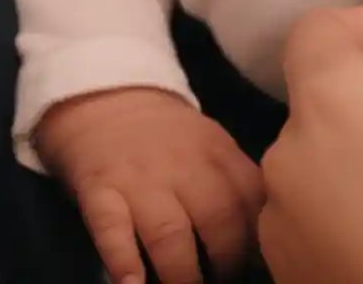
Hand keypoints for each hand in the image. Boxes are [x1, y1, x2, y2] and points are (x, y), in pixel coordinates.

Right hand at [34, 88, 263, 283]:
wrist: (105, 97)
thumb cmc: (167, 136)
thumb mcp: (211, 145)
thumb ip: (236, 182)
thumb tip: (264, 236)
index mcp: (219, 154)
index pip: (252, 200)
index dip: (259, 240)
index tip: (258, 265)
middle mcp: (184, 166)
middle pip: (217, 218)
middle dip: (226, 262)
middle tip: (224, 282)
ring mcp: (139, 179)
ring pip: (168, 232)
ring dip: (182, 272)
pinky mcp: (99, 190)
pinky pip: (111, 229)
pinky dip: (123, 261)